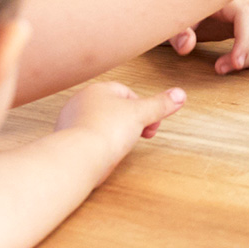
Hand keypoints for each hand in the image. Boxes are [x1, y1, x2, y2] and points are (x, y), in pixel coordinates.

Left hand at [56, 81, 186, 146]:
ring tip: (120, 146)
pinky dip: (100, 146)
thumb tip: (180, 94)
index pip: (127, 93)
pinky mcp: (68, 141)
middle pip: (115, 109)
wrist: (78, 157)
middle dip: (130, 123)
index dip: (143, 109)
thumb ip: (161, 104)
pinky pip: (90, 139)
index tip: (151, 123)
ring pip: (102, 124)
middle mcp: (81, 102)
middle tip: (140, 135)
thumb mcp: (141, 114)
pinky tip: (105, 154)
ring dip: (115, 134)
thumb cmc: (104, 131)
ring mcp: (72, 122)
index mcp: (98, 90)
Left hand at [167, 0, 248, 74]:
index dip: (245, 42)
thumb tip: (187, 46)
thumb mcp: (177, 18)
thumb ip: (178, 32)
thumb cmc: (186, 6)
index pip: (247, 17)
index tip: (235, 65)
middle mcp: (248, 2)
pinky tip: (240, 61)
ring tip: (229, 66)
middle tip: (222, 69)